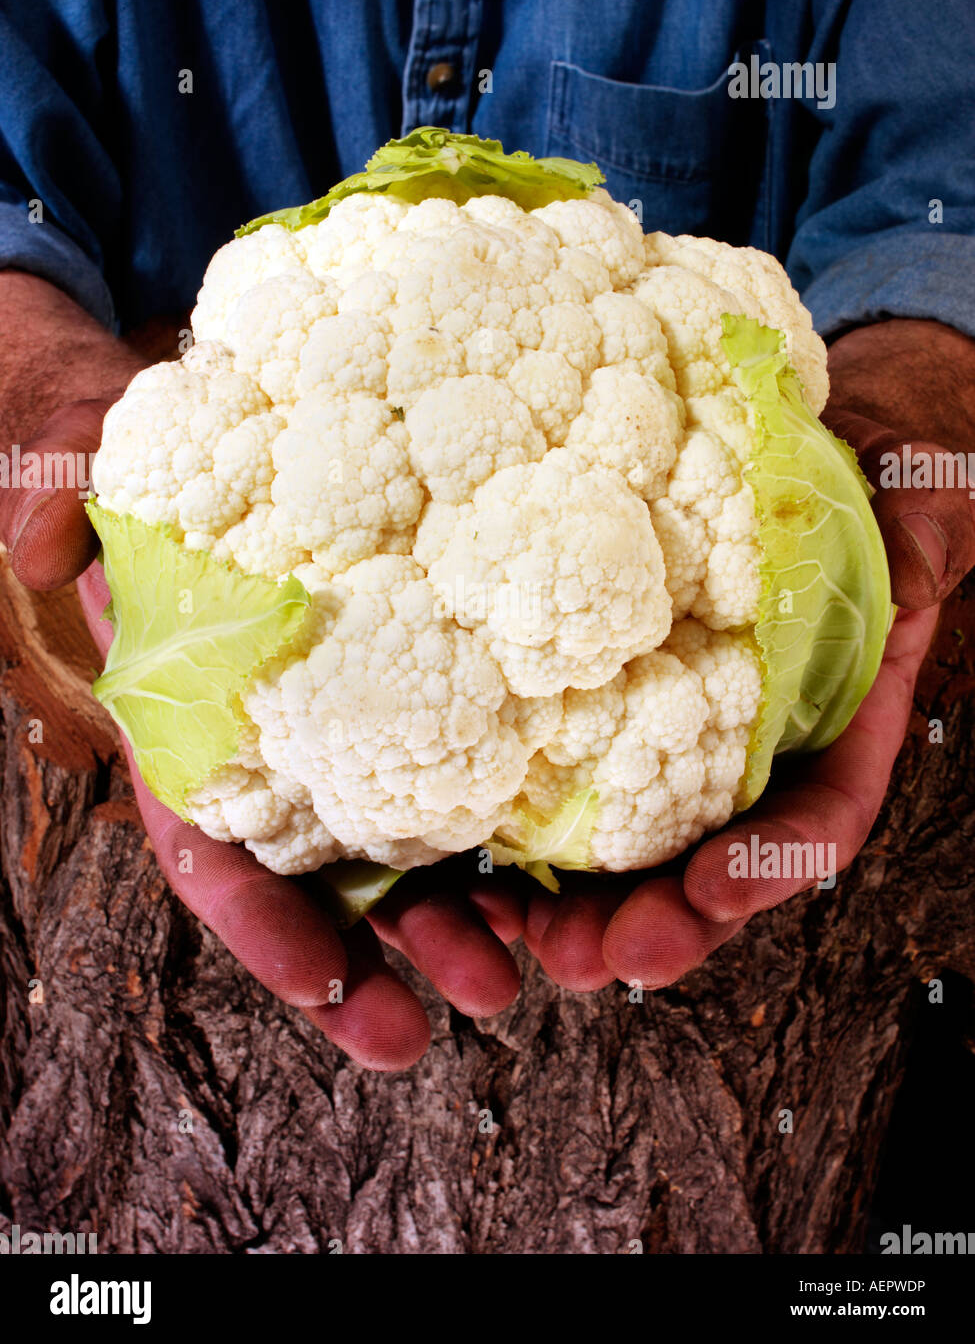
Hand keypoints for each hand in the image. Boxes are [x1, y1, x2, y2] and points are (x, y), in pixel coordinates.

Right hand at [2, 399, 524, 1069]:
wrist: (213, 423)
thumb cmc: (139, 461)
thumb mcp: (75, 461)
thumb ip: (47, 496)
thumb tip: (38, 541)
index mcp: (187, 728)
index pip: (207, 852)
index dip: (259, 927)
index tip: (319, 988)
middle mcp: (271, 750)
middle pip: (322, 881)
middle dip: (379, 958)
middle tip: (444, 1018)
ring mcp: (347, 725)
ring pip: (399, 847)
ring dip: (450, 918)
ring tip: (516, 974)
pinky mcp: (412, 686)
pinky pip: (456, 769)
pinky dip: (493, 829)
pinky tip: (545, 870)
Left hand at [518, 320, 974, 991]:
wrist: (805, 463)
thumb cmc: (866, 480)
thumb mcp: (915, 487)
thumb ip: (923, 522)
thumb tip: (916, 538)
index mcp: (838, 719)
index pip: (820, 815)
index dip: (772, 863)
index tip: (716, 889)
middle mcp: (758, 751)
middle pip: (716, 864)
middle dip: (665, 922)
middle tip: (602, 957)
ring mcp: (682, 740)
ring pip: (640, 851)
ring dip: (588, 911)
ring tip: (528, 940)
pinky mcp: (613, 713)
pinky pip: (574, 788)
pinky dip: (535, 841)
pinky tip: (486, 869)